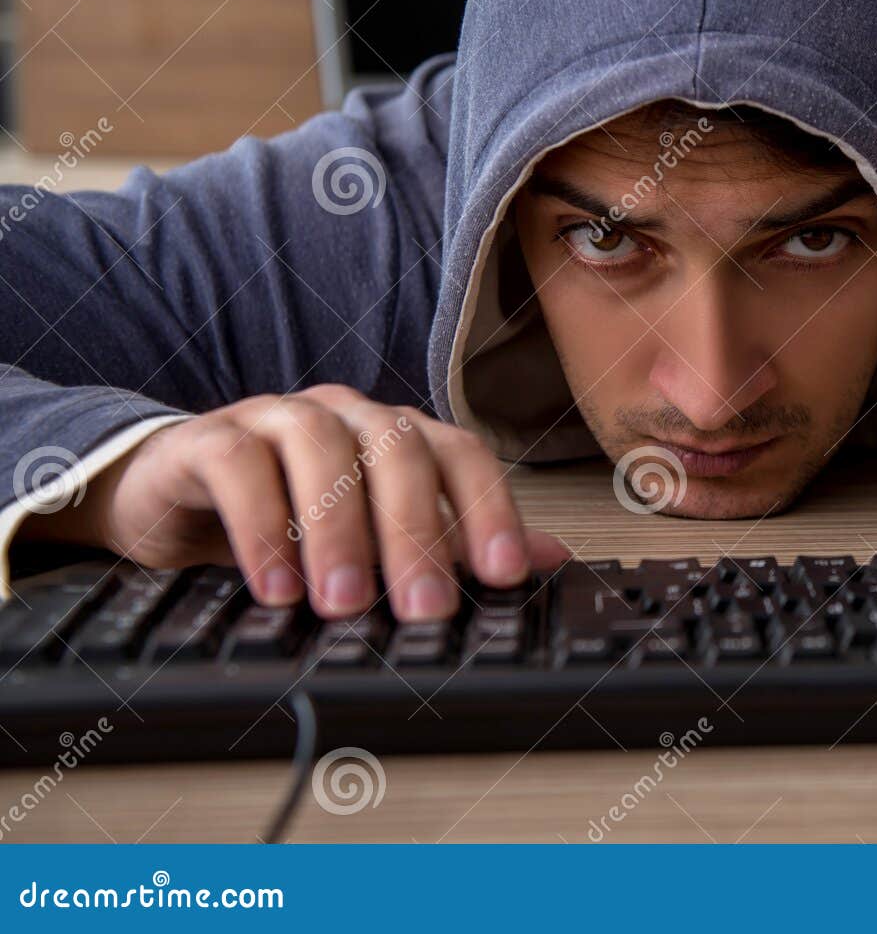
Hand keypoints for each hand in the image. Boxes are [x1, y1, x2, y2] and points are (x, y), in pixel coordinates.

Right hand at [22, 384, 568, 621]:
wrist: (179, 499)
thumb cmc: (292, 515)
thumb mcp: (381, 538)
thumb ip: (458, 544)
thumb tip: (548, 560)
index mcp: (399, 436)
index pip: (461, 455)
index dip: (489, 509)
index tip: (502, 575)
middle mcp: (348, 417)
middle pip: (397, 450)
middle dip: (416, 532)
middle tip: (422, 608)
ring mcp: (278, 418)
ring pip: (321, 448)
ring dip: (338, 531)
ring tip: (344, 603)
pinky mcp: (210, 439)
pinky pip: (240, 464)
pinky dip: (260, 526)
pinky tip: (276, 586)